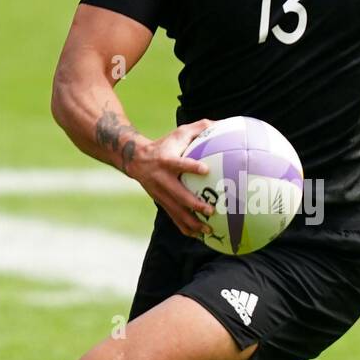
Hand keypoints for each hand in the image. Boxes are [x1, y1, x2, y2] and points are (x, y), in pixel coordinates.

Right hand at [126, 118, 216, 237]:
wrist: (136, 160)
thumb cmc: (164, 145)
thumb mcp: (178, 133)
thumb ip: (199, 128)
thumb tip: (222, 123)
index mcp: (166, 162)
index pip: (179, 164)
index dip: (191, 167)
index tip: (205, 170)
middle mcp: (162, 180)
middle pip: (178, 194)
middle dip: (194, 204)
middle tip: (211, 210)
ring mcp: (160, 194)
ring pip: (177, 211)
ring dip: (192, 222)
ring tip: (209, 230)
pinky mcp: (161, 202)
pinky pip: (174, 218)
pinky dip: (185, 228)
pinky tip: (199, 236)